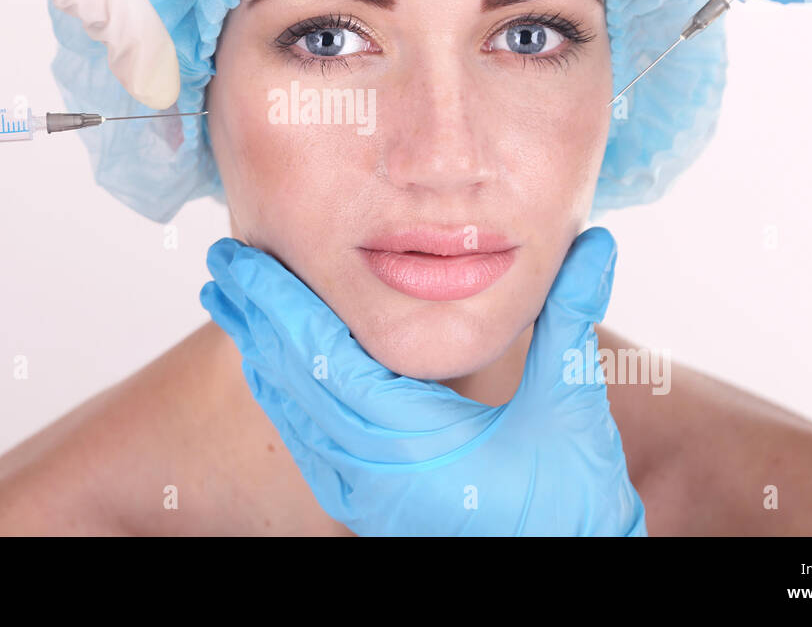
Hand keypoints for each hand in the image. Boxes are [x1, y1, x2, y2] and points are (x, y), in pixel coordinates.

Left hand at [199, 227, 645, 535]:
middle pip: (291, 379)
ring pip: (293, 414)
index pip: (320, 355)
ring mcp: (364, 493)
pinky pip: (309, 445)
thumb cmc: (570, 501)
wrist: (569, 570)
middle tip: (217, 262)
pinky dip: (284, 399)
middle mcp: (371, 469)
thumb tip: (594, 240)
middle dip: (252, 316)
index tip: (237, 258)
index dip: (276, 302)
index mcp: (407, 439)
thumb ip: (570, 318)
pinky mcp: (370, 506)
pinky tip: (274, 375)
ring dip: (260, 353)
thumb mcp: (571, 406)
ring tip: (233, 306)